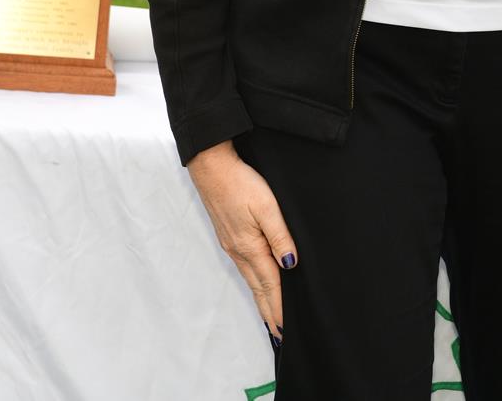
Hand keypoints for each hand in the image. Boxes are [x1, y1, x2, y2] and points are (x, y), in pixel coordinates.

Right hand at [185, 141, 298, 343]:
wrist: (211, 166)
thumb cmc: (241, 182)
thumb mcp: (267, 206)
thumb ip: (280, 236)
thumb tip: (290, 265)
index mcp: (251, 247)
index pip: (271, 285)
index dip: (279, 308)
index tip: (286, 329)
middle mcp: (239, 252)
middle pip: (259, 289)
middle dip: (269, 313)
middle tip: (279, 336)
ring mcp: (232, 246)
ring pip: (251, 281)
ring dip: (262, 301)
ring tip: (270, 319)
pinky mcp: (229, 237)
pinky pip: (245, 269)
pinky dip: (254, 284)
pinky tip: (257, 285)